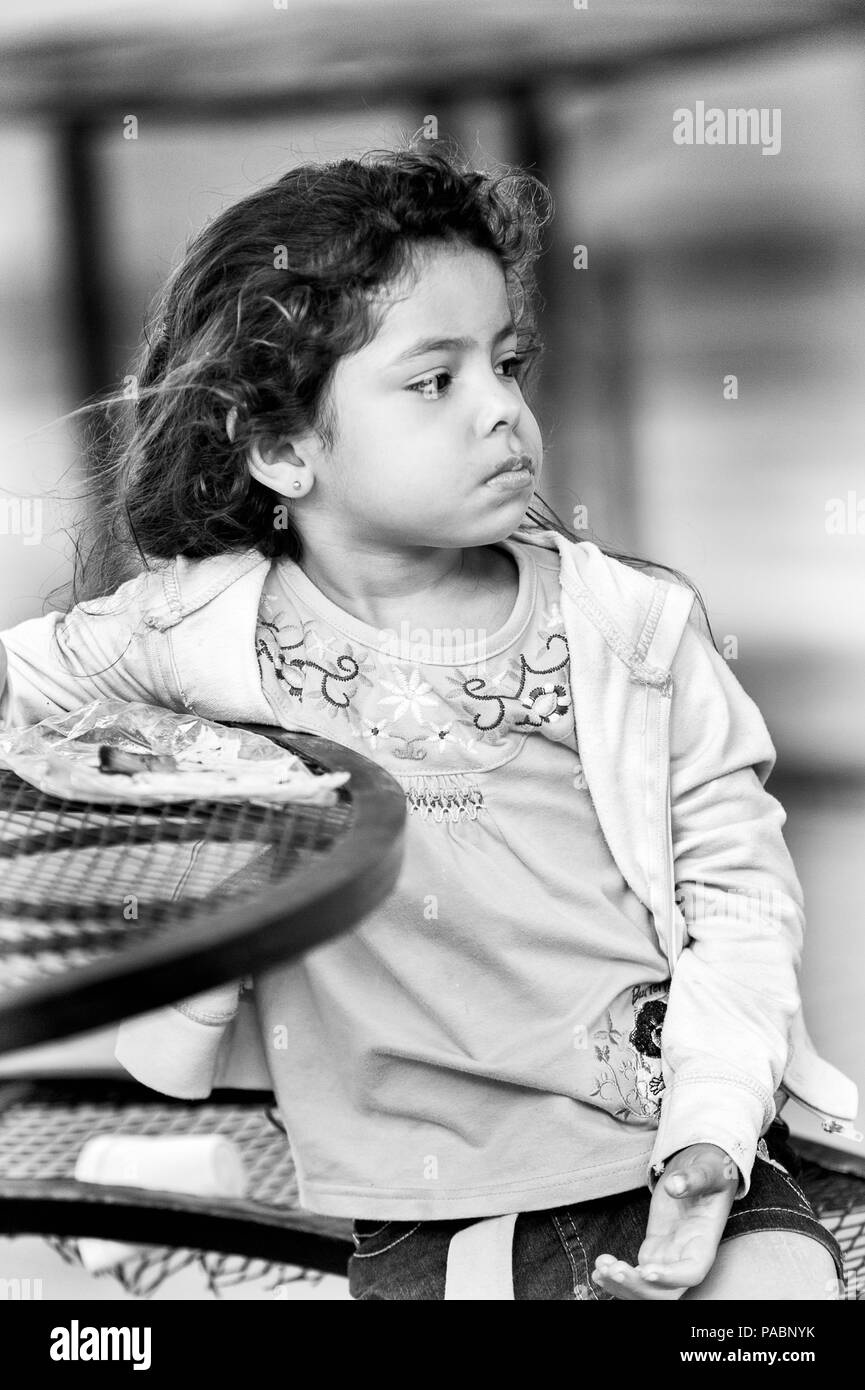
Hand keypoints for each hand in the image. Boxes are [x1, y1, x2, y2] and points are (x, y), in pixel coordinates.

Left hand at [591, 1143, 739, 1299]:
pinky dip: (617, 1277)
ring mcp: (668, 1256)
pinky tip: (599, 1269)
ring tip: (601, 1269)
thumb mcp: (709, 1168)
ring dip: (624, 1286)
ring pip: (648, 1288)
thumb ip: (694, 1178)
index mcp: (704, 1241)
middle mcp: (686, 1256)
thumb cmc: (712, 1168)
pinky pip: (636, 1273)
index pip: (692, 1272)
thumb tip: (674, 1185)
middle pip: (666, 1291)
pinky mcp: (653, 1249)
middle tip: (613, 1269)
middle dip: (639, 1288)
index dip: (670, 1277)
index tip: (645, 1270)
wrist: (700, 1166)